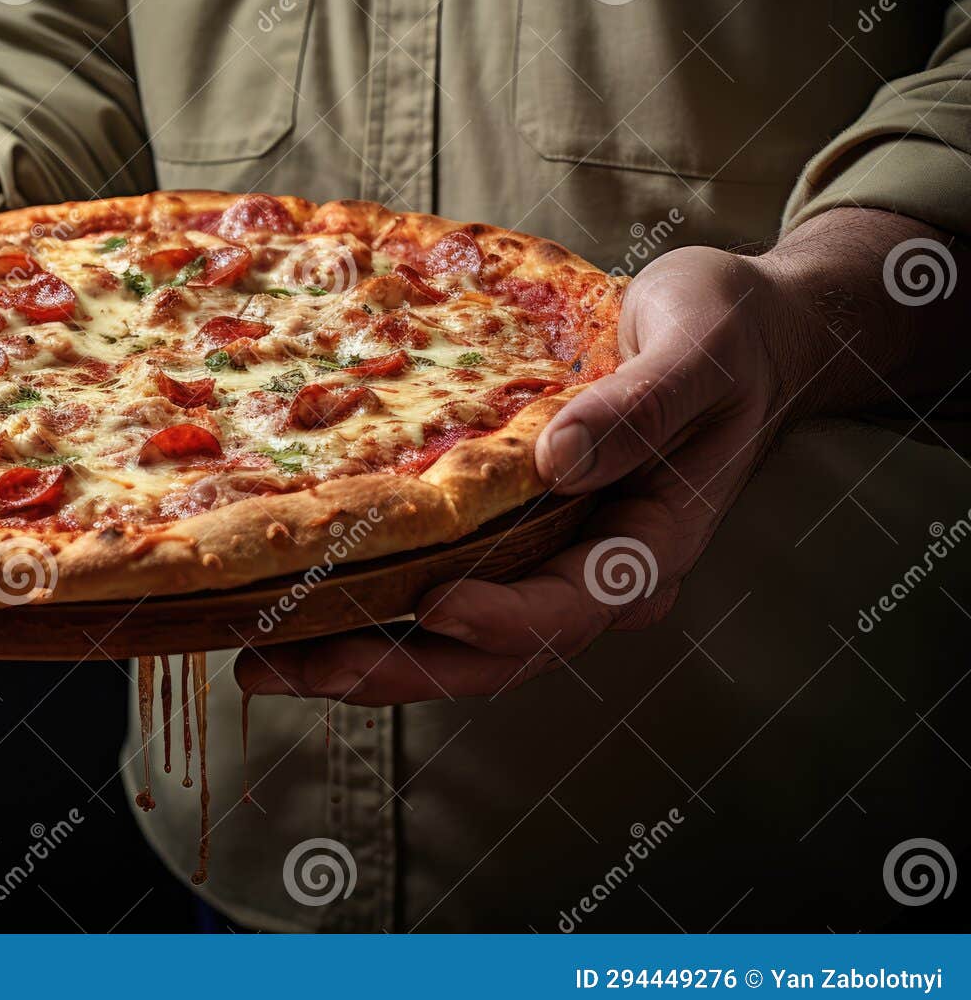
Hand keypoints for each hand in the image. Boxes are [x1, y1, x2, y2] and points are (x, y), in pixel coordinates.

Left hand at [236, 208, 952, 702]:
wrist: (738, 331)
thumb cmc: (726, 336)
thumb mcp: (699, 354)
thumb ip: (641, 408)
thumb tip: (557, 458)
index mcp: (648, 549)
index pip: (568, 610)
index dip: (499, 620)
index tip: (432, 605)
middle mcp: (591, 576)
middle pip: (488, 653)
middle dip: (387, 668)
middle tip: (284, 667)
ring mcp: (547, 563)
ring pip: (450, 638)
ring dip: (360, 652)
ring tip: (260, 659)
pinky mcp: (511, 538)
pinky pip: (439, 583)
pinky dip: (372, 601)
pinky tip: (301, 599)